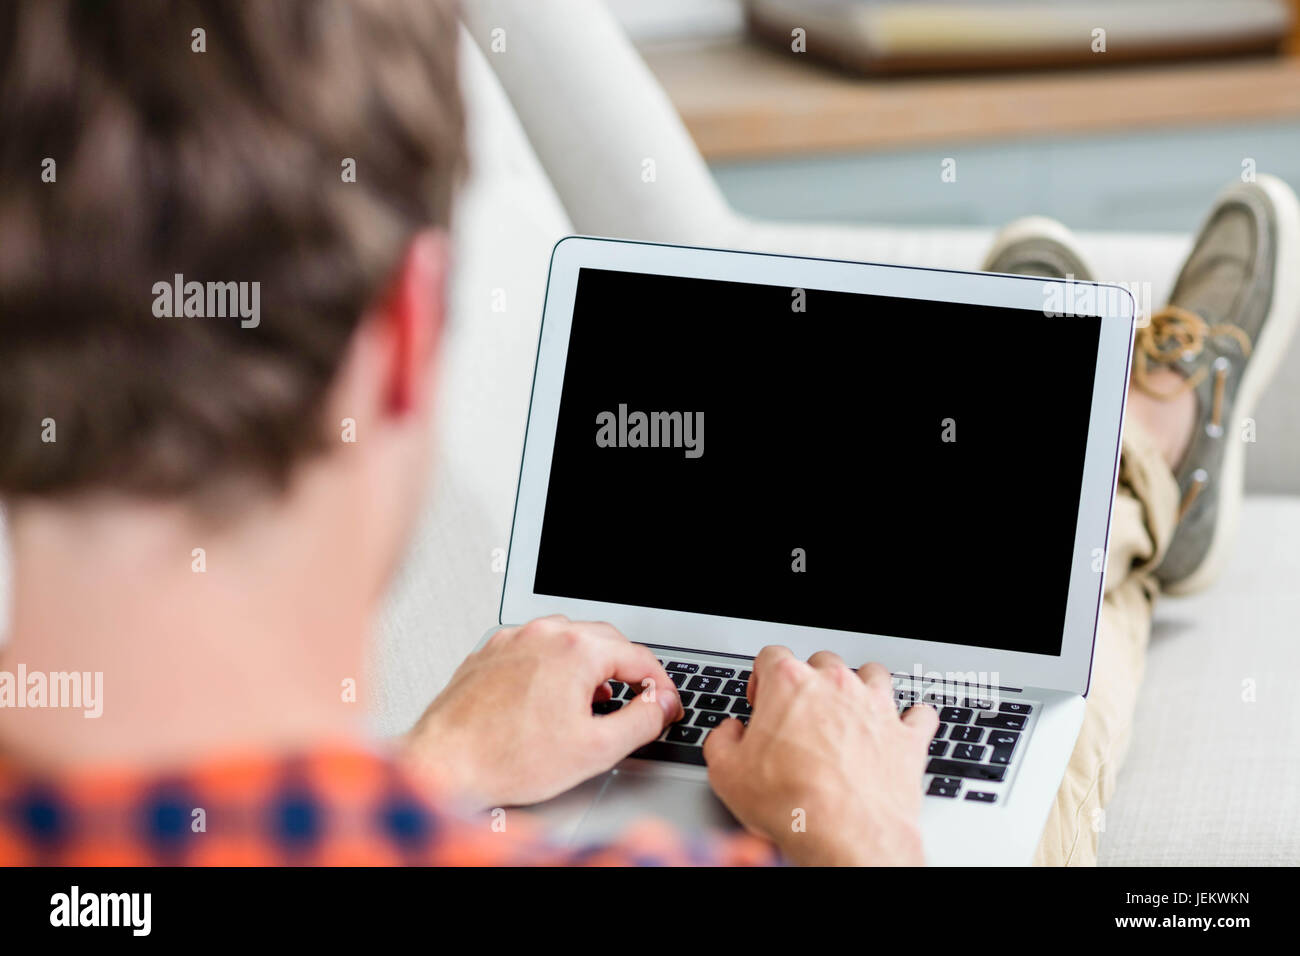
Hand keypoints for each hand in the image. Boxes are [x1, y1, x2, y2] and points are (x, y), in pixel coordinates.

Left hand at [401, 616, 682, 808]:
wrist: (444, 763)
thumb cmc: (506, 758)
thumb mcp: (596, 749)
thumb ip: (641, 721)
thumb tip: (660, 705)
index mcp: (576, 650)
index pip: (638, 657)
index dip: (661, 685)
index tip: (665, 705)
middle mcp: (544, 634)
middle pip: (605, 640)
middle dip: (627, 670)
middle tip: (639, 700)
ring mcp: (514, 640)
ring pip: (568, 639)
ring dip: (590, 664)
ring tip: (595, 701)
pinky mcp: (490, 652)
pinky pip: (535, 648)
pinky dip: (554, 666)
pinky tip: (552, 698)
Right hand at [703, 647, 936, 865]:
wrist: (849, 838)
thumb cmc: (794, 804)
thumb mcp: (727, 775)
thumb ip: (721, 742)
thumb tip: (728, 734)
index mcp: (790, 685)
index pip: (773, 656)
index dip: (762, 677)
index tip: (762, 700)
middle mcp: (836, 686)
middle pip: (822, 662)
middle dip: (810, 684)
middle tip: (801, 715)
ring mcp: (877, 708)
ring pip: (872, 675)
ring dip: (861, 689)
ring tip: (849, 713)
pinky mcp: (908, 737)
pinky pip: (919, 714)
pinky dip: (910, 720)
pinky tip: (899, 730)